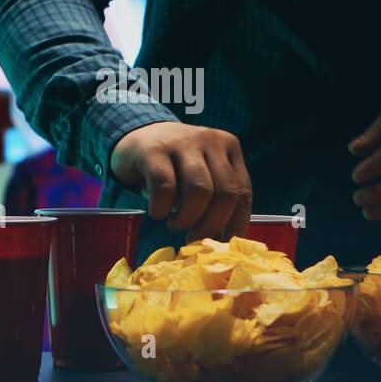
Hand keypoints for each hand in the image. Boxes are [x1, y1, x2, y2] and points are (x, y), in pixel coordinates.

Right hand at [110, 121, 251, 241]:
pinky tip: (158, 213)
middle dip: (211, 225)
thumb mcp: (201, 176)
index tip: (222, 245)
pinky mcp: (153, 150)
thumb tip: (222, 243)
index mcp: (229, 148)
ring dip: (188, 218)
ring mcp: (182, 142)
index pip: (243, 192)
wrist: (137, 137)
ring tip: (176, 224)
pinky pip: (165, 186)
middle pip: (225, 193)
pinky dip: (162, 208)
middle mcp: (210, 141)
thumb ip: (215, 200)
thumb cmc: (174, 166)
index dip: (235, 224)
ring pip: (199, 190)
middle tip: (195, 239)